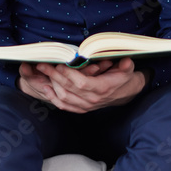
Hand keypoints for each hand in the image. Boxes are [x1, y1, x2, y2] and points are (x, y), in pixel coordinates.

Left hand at [19, 58, 145, 112]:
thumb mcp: (128, 69)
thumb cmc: (124, 77)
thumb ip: (126, 65)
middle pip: (68, 89)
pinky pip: (64, 106)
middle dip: (54, 75)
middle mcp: (92, 99)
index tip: (59, 64)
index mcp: (102, 88)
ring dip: (52, 85)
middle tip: (43, 64)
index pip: (81, 83)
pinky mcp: (82, 109)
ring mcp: (86, 106)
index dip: (69, 75)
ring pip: (64, 98)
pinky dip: (53, 98)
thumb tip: (126, 61)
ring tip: (43, 72)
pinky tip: (46, 88)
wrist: (126, 93)